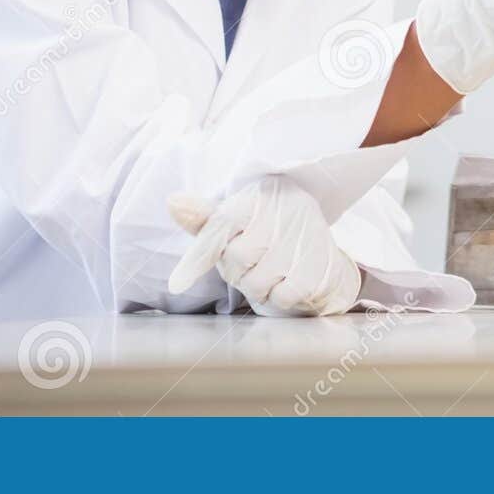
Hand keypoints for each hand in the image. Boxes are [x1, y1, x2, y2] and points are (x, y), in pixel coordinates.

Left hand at [167, 176, 361, 315]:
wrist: (321, 248)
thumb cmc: (268, 232)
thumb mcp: (237, 219)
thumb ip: (204, 218)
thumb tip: (172, 202)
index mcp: (258, 197)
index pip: (221, 223)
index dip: (201, 254)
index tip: (177, 284)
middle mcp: (282, 212)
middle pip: (236, 258)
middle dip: (238, 271)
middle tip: (253, 263)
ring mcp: (302, 239)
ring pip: (256, 282)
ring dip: (258, 287)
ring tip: (271, 272)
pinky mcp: (316, 268)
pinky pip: (280, 296)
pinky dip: (280, 297)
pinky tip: (288, 281)